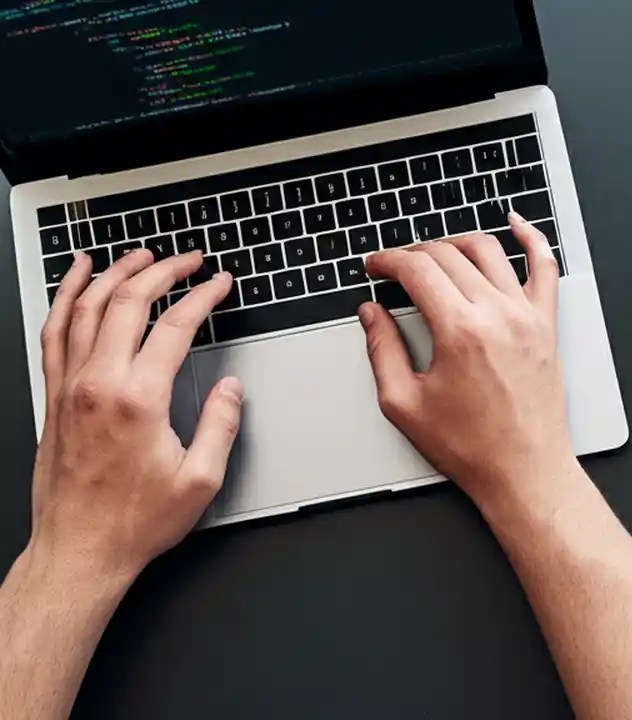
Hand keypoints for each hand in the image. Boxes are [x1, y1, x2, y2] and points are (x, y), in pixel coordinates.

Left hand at [29, 250, 242, 582]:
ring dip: (115, 273)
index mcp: (139, 400)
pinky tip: (76, 279)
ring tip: (139, 254)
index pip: (175, 326)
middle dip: (163, 270)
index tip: (219, 283)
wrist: (79, 550)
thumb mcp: (200, 480)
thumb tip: (230, 389)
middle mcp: (98, 385)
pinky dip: (66, 297)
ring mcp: (69, 387)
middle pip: (129, 303)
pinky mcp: (54, 397)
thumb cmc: (133, 523)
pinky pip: (55, 331)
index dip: (203, 296)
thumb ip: (220, 425)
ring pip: (88, 308)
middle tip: (187, 259)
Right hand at [359, 213, 575, 512]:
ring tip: (436, 254)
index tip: (375, 267)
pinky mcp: (546, 324)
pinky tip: (517, 224)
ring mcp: (527, 315)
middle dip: (414, 254)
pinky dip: (532, 238)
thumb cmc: (471, 446)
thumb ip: (382, 350)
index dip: (388, 262)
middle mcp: (497, 314)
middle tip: (396, 269)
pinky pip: (545, 267)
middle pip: (448, 256)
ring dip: (456, 243)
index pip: (417, 270)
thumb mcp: (404, 404)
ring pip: (489, 251)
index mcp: (459, 331)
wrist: (524, 470)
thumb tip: (371, 314)